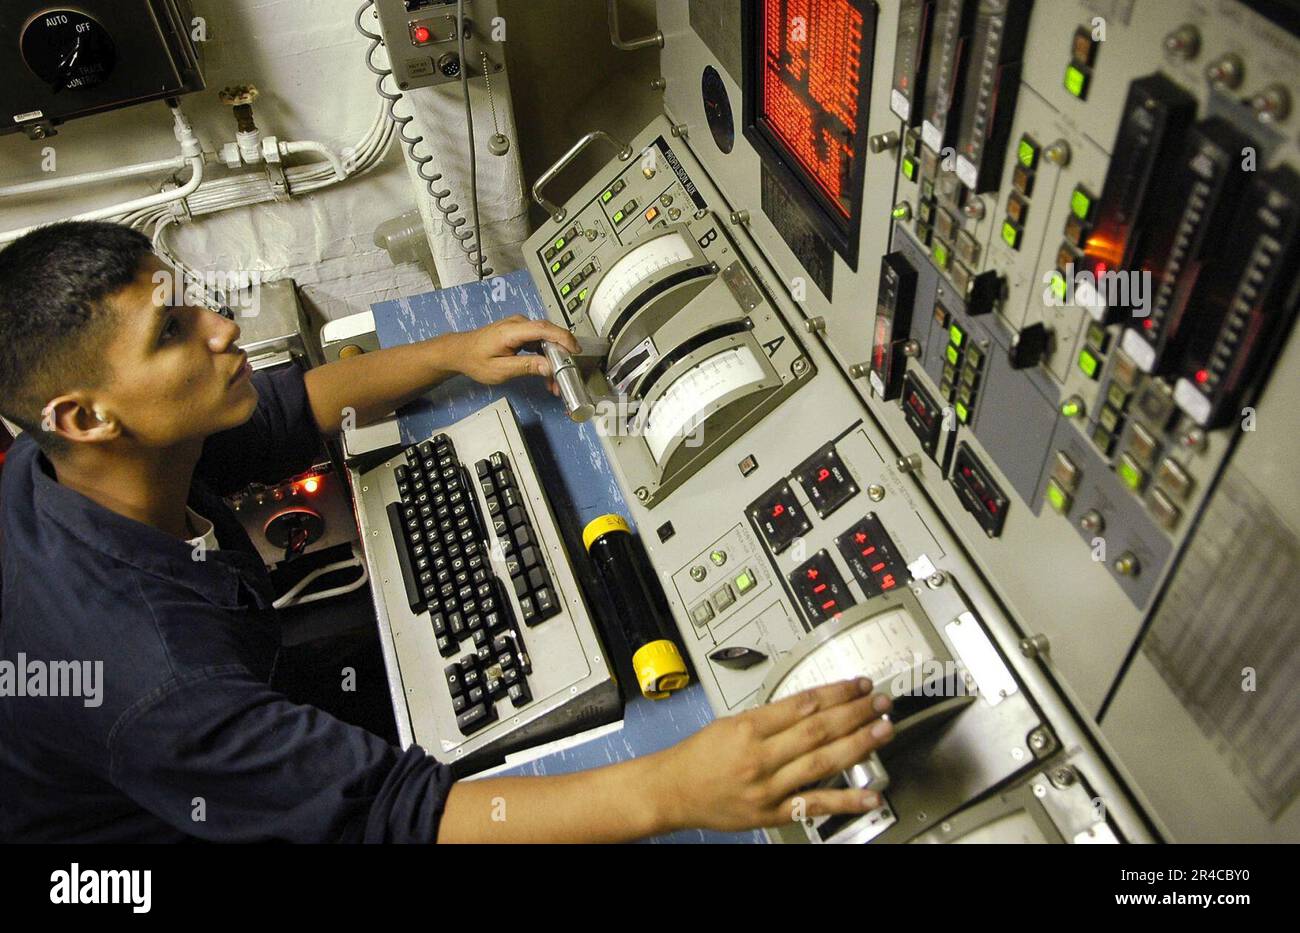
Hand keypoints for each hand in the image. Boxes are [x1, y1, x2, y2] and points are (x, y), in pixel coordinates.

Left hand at [450, 315, 579, 394]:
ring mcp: (520, 326)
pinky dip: (545, 356)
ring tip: (554, 380)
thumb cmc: (475, 359)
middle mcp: (518, 324)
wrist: (460, 352)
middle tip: (566, 374)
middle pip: (549, 333)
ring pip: (546, 339)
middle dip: (561, 354)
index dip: (562, 338)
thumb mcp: (500, 369)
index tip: (575, 351)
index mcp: (511, 330)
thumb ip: (526, 366)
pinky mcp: (521, 332)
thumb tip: (548, 366)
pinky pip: (539, 341)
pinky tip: (546, 372)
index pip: (543, 329)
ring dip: (554, 358)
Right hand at [649, 678, 893, 832]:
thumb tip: (813, 707)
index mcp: (748, 727)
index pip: (802, 704)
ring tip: (883, 730)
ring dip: (858, 745)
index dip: (835, 693)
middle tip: (880, 702)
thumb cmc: (698, 756)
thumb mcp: (730, 723)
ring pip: (822, 762)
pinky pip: (814, 805)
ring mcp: (769, 787)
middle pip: (818, 730)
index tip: (858, 684)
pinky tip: (871, 794)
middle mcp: (760, 756)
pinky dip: (846, 800)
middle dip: (854, 713)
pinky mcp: (773, 813)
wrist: (672, 791)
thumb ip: (770, 718)